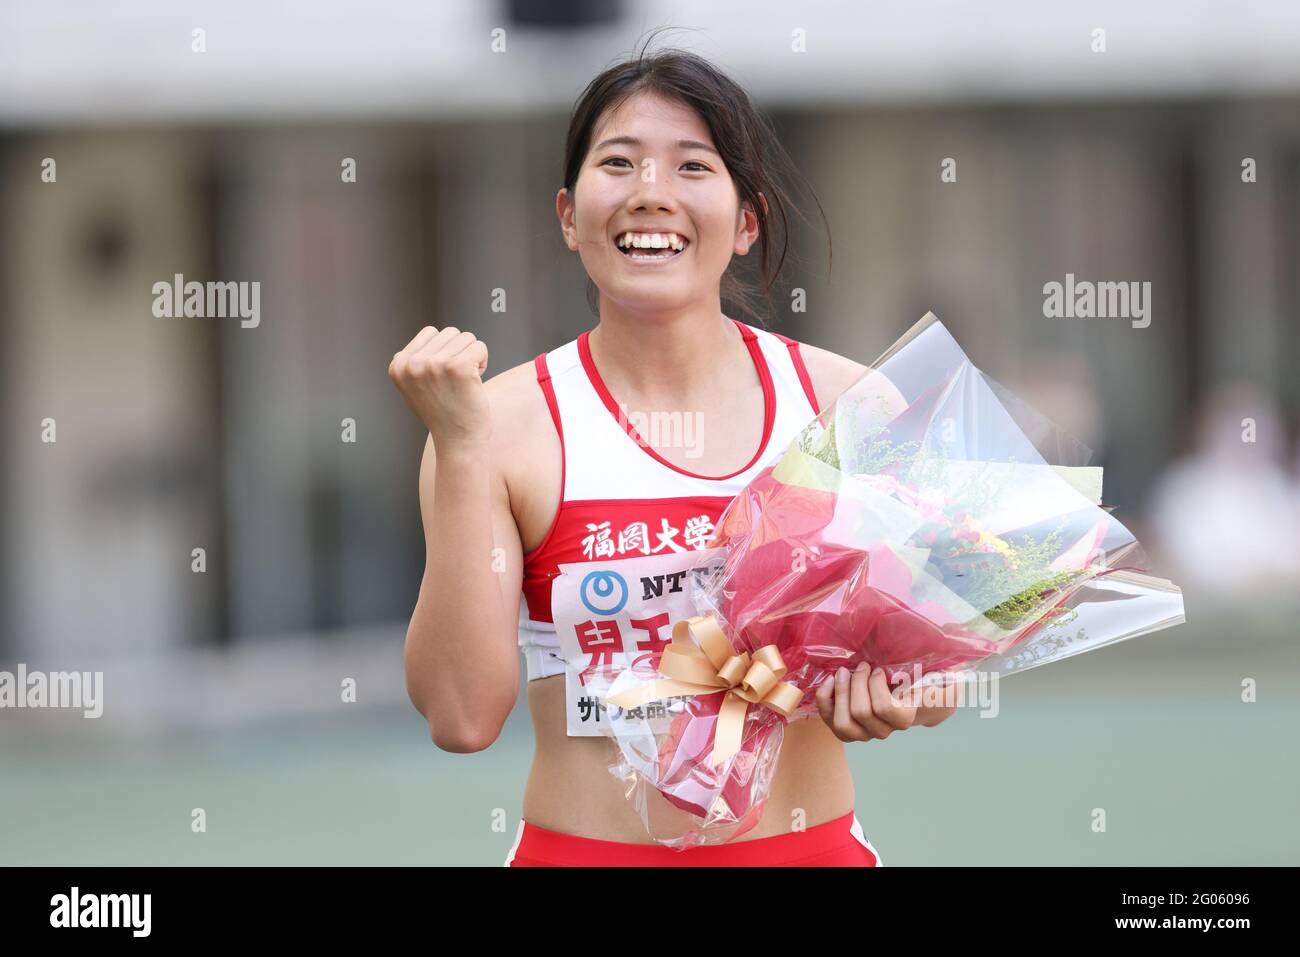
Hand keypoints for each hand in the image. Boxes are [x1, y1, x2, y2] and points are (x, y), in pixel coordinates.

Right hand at [388, 326, 491, 448]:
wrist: (458, 443)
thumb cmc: (443, 414)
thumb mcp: (415, 386)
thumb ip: (416, 361)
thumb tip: (432, 335)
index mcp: (398, 365)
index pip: (430, 332)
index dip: (444, 351)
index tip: (444, 377)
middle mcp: (413, 363)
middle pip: (450, 332)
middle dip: (460, 352)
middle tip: (458, 381)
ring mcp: (434, 364)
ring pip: (467, 337)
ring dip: (472, 357)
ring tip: (465, 382)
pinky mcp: (458, 367)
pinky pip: (480, 347)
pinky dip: (483, 362)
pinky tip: (475, 383)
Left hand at [814, 662, 957, 742]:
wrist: (903, 693)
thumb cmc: (919, 679)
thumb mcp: (936, 673)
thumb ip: (944, 675)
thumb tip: (951, 675)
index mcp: (905, 717)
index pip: (886, 710)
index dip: (876, 687)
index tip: (880, 669)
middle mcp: (884, 730)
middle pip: (861, 713)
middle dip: (857, 683)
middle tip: (862, 665)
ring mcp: (863, 733)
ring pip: (843, 723)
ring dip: (841, 692)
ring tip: (844, 671)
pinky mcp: (845, 728)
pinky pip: (829, 720)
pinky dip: (825, 699)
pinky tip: (829, 680)